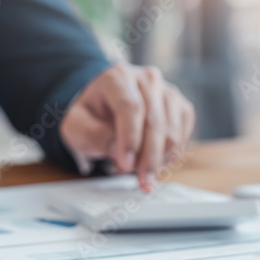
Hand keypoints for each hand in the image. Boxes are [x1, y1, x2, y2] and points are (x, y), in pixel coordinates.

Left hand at [59, 63, 194, 190]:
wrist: (103, 108)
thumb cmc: (89, 116)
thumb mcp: (76, 126)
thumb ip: (93, 135)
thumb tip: (119, 150)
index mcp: (117, 77)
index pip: (131, 107)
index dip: (130, 139)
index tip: (125, 165)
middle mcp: (147, 78)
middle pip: (154, 121)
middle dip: (148, 158)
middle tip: (142, 183)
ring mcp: (167, 91)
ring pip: (172, 131)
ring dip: (159, 159)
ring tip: (141, 174)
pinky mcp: (180, 107)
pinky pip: (182, 135)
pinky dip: (169, 155)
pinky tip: (152, 162)